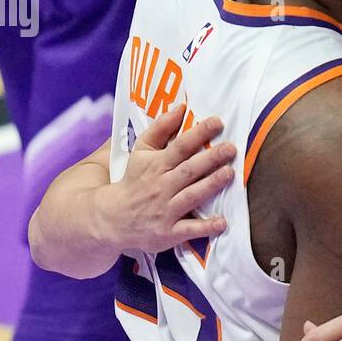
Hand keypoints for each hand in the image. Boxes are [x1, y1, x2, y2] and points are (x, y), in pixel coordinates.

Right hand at [95, 104, 235, 251]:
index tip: (217, 122)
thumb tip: (180, 107)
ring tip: (229, 174)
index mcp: (156, 165)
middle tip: (230, 148)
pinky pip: (189, 230)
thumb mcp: (140, 152)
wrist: (111, 218)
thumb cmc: (133, 180)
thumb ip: (160, 129)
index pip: (179, 146)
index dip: (198, 134)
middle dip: (210, 159)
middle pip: (188, 170)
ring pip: (191, 196)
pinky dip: (205, 228)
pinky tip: (222, 222)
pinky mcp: (168, 233)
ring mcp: (165, 211)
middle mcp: (161, 187)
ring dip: (210, 185)